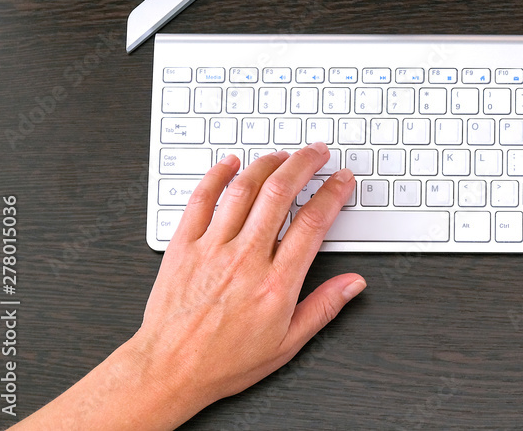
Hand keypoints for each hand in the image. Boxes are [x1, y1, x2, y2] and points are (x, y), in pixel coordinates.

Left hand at [130, 144, 364, 420]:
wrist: (169, 370)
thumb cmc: (224, 361)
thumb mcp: (287, 344)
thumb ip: (324, 308)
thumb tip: (354, 284)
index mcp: (276, 282)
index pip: (313, 223)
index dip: (333, 193)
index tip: (342, 179)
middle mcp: (246, 259)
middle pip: (280, 193)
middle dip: (304, 164)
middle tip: (317, 152)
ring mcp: (212, 248)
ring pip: (244, 189)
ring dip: (267, 164)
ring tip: (283, 155)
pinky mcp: (183, 246)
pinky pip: (201, 200)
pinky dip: (217, 176)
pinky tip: (230, 164)